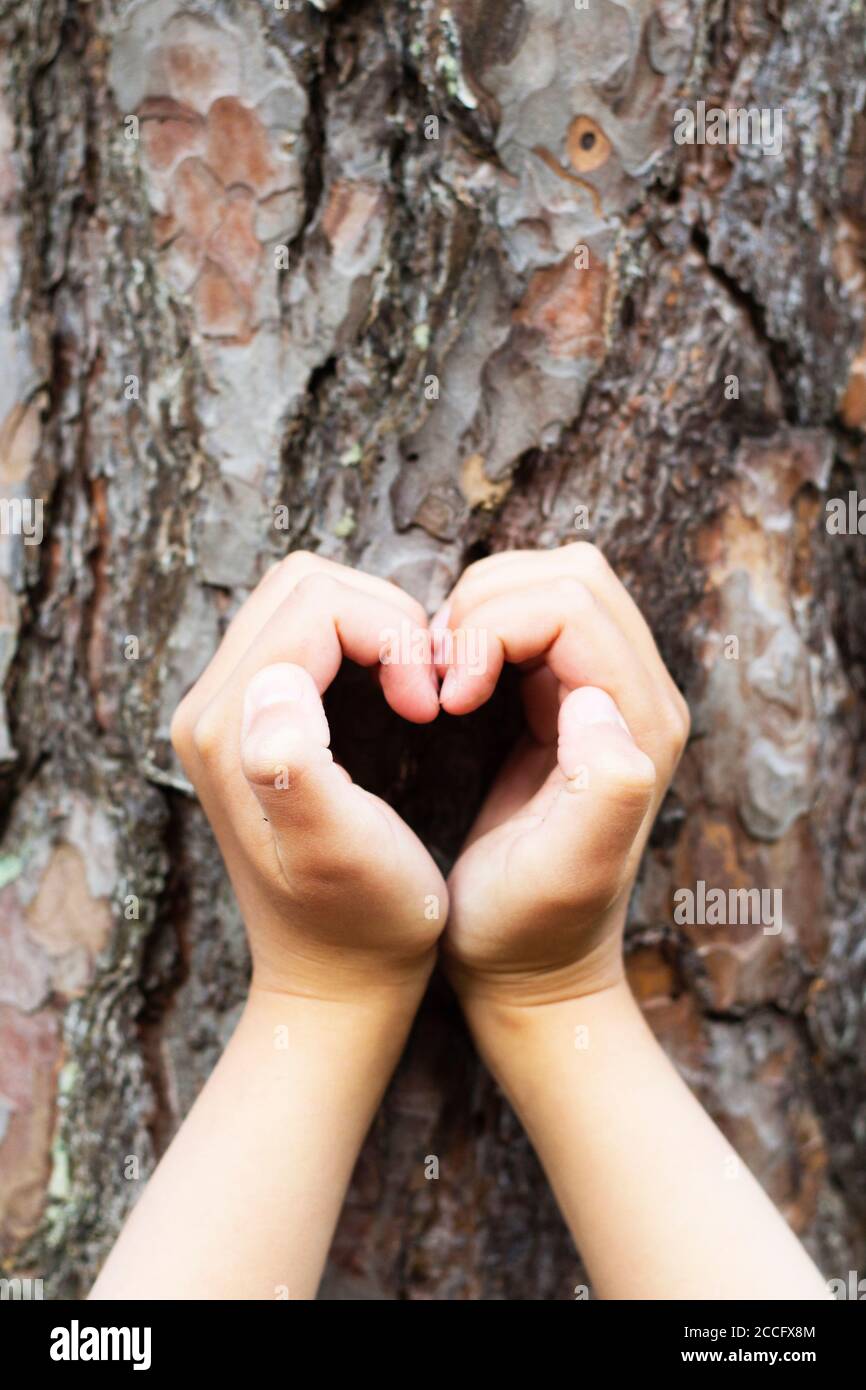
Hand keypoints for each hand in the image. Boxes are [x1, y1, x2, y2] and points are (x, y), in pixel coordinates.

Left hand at [170, 553, 446, 1000]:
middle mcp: (212, 707)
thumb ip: (293, 763)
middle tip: (427, 690)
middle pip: (304, 586)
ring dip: (376, 627)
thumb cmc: (362, 924)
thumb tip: (273, 682)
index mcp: (230, 726)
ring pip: (306, 602)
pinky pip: (307, 636)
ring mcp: (229, 712)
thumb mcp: (338, 853)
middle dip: (384, 617)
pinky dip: (362, 644)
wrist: (336, 980)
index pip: (314, 602)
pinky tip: (395, 695)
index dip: (390, 631)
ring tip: (416, 690)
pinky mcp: (254, 720)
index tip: (429, 700)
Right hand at [435, 543, 689, 1005]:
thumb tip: (594, 700)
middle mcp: (635, 697)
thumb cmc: (528, 927)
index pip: (573, 602)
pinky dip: (481, 628)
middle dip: (487, 602)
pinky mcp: (570, 701)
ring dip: (481, 610)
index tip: (451, 694)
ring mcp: (605, 695)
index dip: (496, 624)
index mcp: (638, 724)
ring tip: (443, 679)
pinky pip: (531, 618)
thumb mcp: (567, 873)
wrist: (529, 968)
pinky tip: (454, 683)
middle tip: (441, 676)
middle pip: (569, 573)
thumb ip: (604, 786)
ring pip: (549, 583)